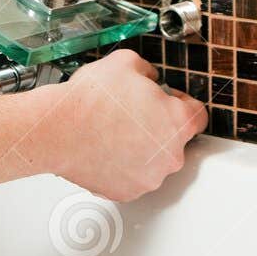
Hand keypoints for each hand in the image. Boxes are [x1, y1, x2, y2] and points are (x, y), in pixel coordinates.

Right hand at [36, 50, 207, 202]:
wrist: (58, 130)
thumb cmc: (91, 100)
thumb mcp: (126, 63)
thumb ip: (148, 71)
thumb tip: (148, 78)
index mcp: (177, 122)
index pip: (198, 115)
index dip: (183, 103)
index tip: (169, 101)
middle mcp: (169, 156)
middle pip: (174, 140)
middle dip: (158, 126)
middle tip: (132, 114)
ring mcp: (148, 178)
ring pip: (153, 161)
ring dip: (141, 148)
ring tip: (114, 131)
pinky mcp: (126, 192)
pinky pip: (131, 177)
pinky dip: (122, 166)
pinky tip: (105, 148)